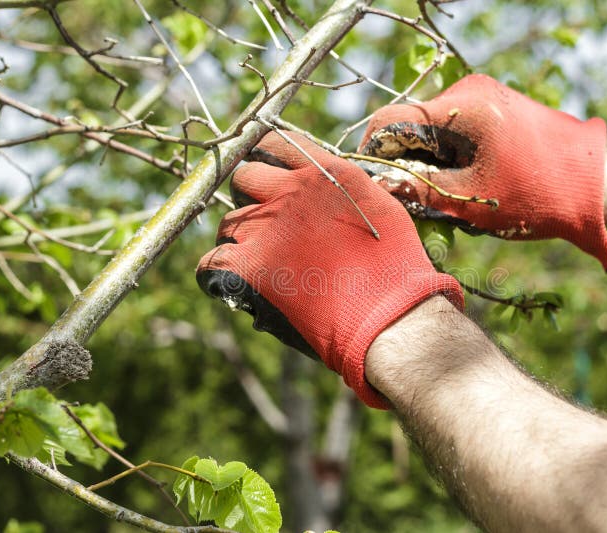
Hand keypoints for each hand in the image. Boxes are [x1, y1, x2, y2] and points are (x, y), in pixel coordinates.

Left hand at [196, 132, 463, 407]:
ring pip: (228, 223)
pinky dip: (217, 273)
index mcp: (325, 173)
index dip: (266, 160)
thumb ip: (343, 191)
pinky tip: (235, 284)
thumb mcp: (381, 208)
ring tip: (260, 263)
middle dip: (250, 198)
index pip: (275, 144)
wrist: (389, 315)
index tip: (267, 177)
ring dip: (238, 240)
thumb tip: (322, 191)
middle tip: (265, 225)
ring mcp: (265, 230)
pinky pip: (210, 263)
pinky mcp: (248, 269)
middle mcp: (290, 192)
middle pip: (243, 178)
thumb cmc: (396, 270)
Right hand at [360, 74, 606, 270]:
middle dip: (409, 167)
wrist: (604, 184)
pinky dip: (455, 165)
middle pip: (414, 129)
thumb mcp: (474, 198)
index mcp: (461, 106)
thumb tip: (381, 187)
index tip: (370, 184)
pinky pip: (459, 138)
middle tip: (417, 204)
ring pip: (436, 137)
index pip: (392, 120)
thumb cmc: (541, 191)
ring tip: (454, 202)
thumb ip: (422, 190)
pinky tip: (473, 192)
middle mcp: (470, 94)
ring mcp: (486, 103)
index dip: (373, 153)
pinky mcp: (498, 116)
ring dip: (434, 170)